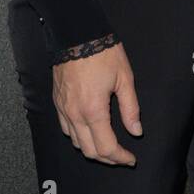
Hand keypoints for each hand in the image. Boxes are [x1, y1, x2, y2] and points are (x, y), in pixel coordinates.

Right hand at [52, 41, 141, 164]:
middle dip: (107, 158)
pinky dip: (79, 137)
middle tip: (122, 156)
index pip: (106, 147)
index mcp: (93, 111)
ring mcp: (63, 109)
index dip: (120, 158)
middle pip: (89, 151)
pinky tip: (90, 132)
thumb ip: (131, 108)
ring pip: (76, 142)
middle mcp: (74, 114)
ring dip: (93, 149)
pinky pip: (66, 129)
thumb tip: (136, 131)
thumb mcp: (124, 78)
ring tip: (108, 146)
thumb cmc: (103, 53)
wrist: (76, 34)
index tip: (131, 159)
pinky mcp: (57, 103)